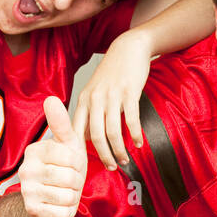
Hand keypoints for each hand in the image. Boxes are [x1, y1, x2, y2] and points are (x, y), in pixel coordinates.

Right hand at [18, 97, 87, 216]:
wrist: (50, 202)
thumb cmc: (62, 170)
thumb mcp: (67, 145)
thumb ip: (61, 124)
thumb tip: (51, 99)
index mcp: (35, 150)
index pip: (70, 157)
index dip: (77, 164)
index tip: (70, 165)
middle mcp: (26, 169)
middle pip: (70, 177)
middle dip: (76, 182)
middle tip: (68, 182)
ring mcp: (27, 191)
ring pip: (68, 195)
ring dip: (72, 197)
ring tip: (63, 193)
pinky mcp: (32, 210)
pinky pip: (63, 212)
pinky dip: (67, 211)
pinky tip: (58, 206)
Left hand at [74, 31, 151, 170]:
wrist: (128, 49)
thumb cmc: (112, 74)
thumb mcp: (95, 92)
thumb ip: (90, 114)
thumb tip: (87, 139)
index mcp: (84, 100)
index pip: (77, 130)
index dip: (80, 150)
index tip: (86, 165)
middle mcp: (95, 99)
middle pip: (96, 135)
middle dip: (104, 155)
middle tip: (112, 168)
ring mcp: (112, 96)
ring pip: (113, 131)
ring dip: (120, 149)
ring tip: (125, 160)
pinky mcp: (129, 92)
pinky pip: (131, 119)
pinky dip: (135, 134)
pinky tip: (138, 143)